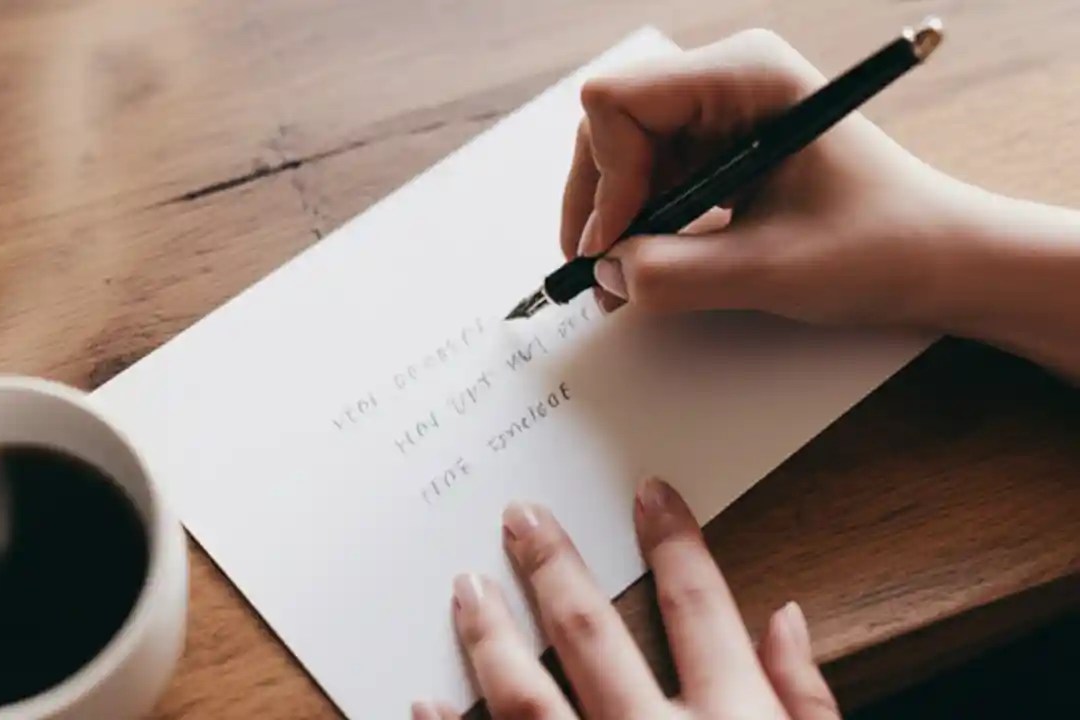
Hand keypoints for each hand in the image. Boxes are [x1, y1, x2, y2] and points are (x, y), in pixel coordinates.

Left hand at [411, 479, 838, 719]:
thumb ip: (809, 703)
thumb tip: (787, 616)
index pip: (700, 609)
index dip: (676, 542)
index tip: (649, 491)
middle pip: (593, 636)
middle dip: (555, 567)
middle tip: (519, 515)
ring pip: (523, 698)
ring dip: (489, 636)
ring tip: (463, 586)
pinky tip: (421, 701)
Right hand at [564, 28, 967, 326]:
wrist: (941, 258)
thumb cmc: (882, 246)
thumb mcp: (770, 271)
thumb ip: (675, 274)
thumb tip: (605, 274)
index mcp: (746, 74)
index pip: (619, 101)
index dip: (606, 178)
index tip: (615, 244)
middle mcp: (725, 78)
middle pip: (608, 125)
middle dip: (598, 201)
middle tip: (600, 271)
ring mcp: (719, 111)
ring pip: (619, 154)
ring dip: (612, 219)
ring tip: (618, 281)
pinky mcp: (718, 148)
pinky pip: (648, 176)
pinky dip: (636, 225)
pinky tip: (644, 268)